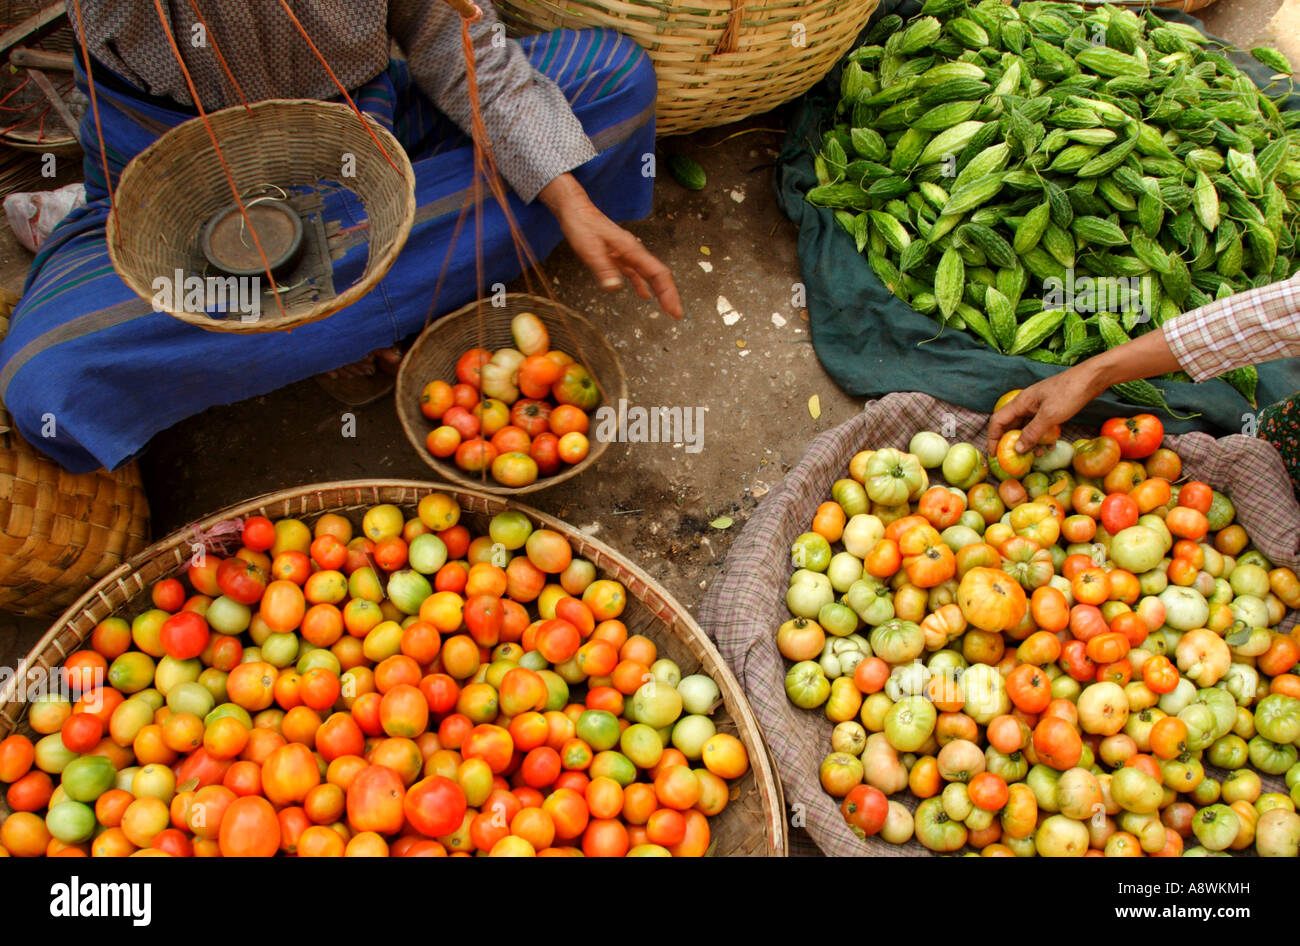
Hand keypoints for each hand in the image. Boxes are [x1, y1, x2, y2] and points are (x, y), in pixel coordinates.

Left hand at [539, 174, 682, 318]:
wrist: (575, 210)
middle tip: (677, 314)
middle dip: (669, 294)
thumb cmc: (582, 225)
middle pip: (658, 274)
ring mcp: (627, 253)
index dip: (668, 292)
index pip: (657, 273)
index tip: (675, 310)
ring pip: (649, 274)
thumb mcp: (589, 249)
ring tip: (667, 308)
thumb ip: (603, 268)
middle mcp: (634, 252)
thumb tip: (614, 288)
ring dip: (659, 291)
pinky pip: (635, 272)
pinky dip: (642, 284)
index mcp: (632, 250)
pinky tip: (644, 295)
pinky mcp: (619, 255)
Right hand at [986, 364, 1097, 456]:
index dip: (993, 438)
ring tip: (1037, 454)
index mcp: (1021, 402)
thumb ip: (1032, 433)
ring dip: (1029, 442)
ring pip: (1026, 427)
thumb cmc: (1070, 393)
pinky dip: (1042, 437)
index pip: (998, 421)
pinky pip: (1039, 426)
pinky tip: (1050, 446)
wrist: (1092, 378)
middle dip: (1012, 442)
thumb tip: (1017, 449)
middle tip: (1015, 458)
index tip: (994, 454)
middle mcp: (1026, 404)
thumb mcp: (1050, 416)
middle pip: (1011, 425)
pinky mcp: (1049, 409)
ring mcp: (1038, 406)